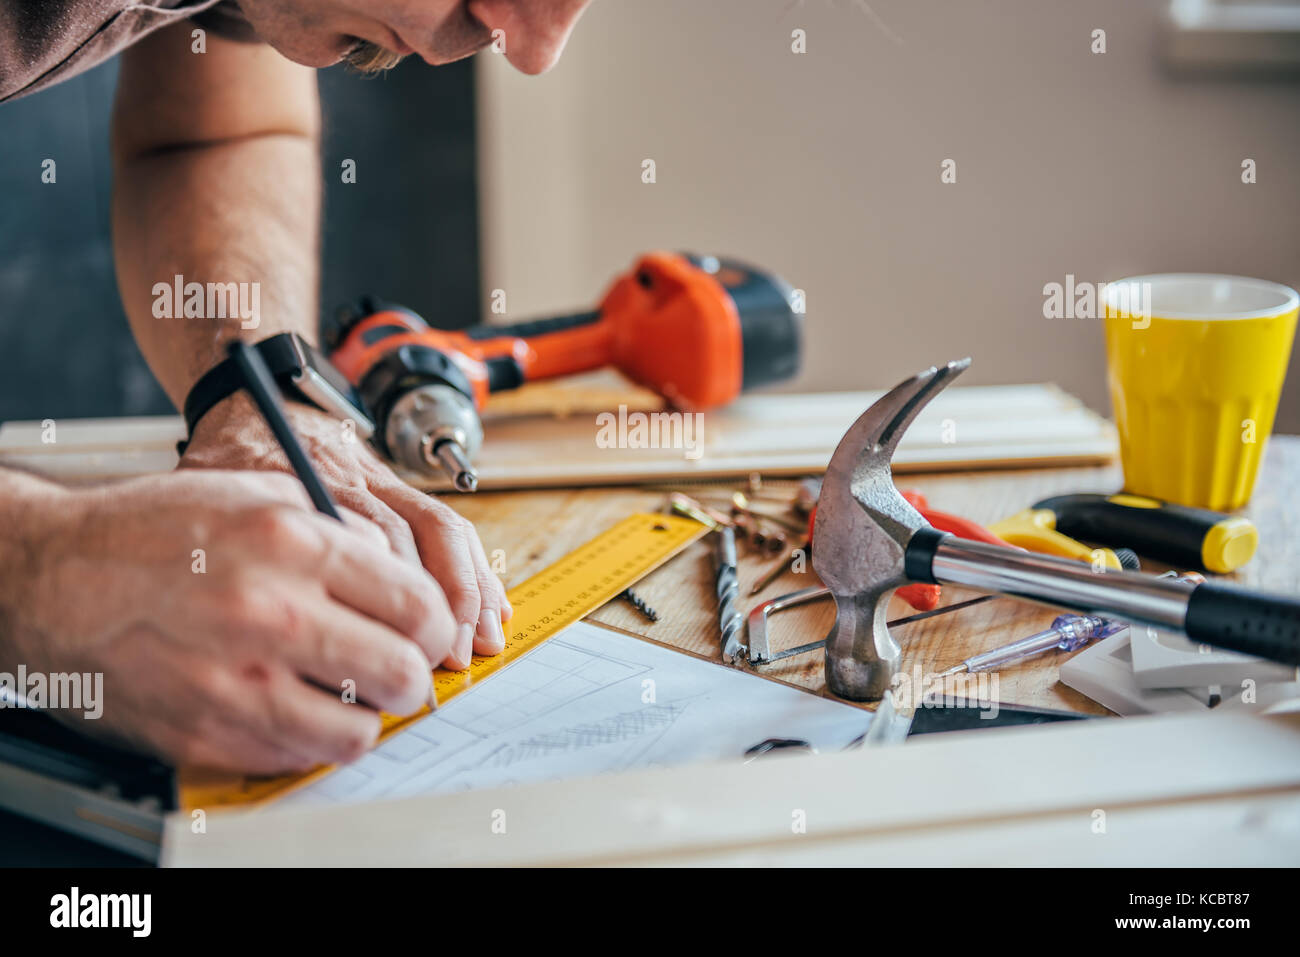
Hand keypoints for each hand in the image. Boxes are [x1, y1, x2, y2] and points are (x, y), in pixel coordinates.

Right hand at [0, 471, 457, 772]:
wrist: (51, 579)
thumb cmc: (149, 533)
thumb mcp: (254, 493)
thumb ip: (336, 526)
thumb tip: (395, 566)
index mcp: (293, 545)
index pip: (418, 606)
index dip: (435, 626)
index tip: (427, 632)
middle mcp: (272, 614)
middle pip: (402, 673)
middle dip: (412, 675)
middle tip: (397, 669)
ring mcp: (237, 681)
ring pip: (358, 730)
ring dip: (365, 716)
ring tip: (347, 694)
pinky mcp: (206, 731)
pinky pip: (296, 756)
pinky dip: (309, 739)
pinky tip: (293, 707)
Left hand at [178, 392, 510, 668]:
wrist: (257, 398)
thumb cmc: (228, 457)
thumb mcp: (207, 495)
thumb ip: (223, 541)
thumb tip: (240, 621)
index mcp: (302, 487)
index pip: (361, 540)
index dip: (386, 597)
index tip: (392, 649)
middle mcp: (353, 483)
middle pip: (412, 537)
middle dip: (441, 603)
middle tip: (449, 656)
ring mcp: (384, 483)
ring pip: (442, 530)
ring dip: (469, 590)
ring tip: (481, 640)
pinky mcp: (401, 487)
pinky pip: (451, 525)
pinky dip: (477, 570)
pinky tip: (492, 608)